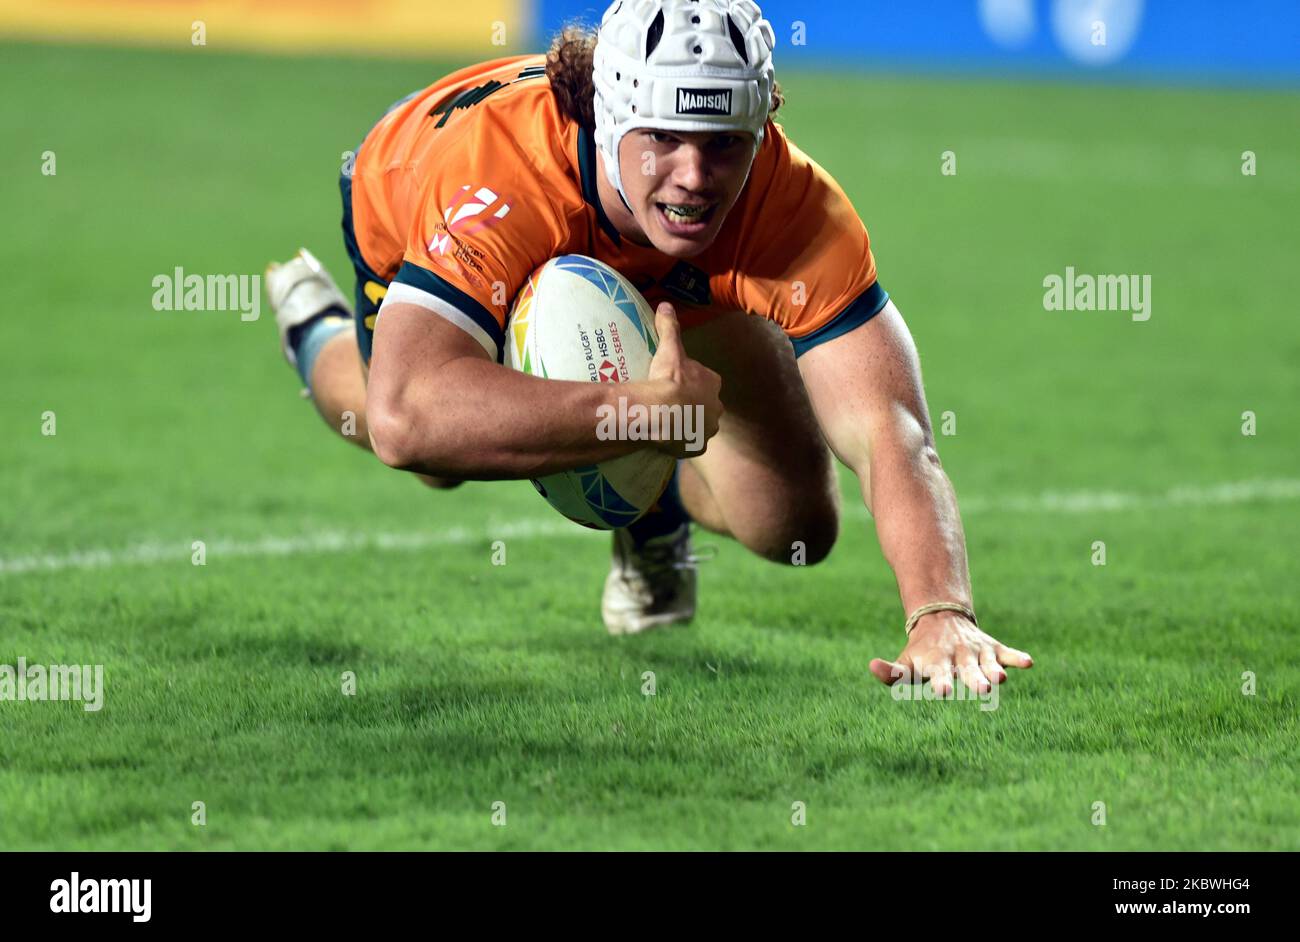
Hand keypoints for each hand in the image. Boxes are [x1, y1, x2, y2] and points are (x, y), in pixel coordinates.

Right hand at [642, 301, 722, 457]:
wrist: (663, 413)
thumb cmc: (669, 378)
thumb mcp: (669, 349)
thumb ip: (669, 327)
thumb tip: (665, 304)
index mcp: (713, 383)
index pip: (707, 380)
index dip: (693, 381)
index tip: (677, 381)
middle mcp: (716, 406)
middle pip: (706, 403)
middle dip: (694, 403)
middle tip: (672, 402)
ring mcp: (707, 428)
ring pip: (700, 424)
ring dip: (689, 423)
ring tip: (669, 421)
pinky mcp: (697, 446)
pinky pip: (690, 443)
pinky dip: (683, 441)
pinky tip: (669, 437)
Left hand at [869, 613, 1032, 695]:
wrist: (940, 619)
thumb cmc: (922, 652)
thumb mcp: (906, 663)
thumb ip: (891, 672)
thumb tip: (871, 665)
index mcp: (937, 663)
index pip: (939, 674)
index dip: (941, 682)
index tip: (942, 691)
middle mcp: (958, 656)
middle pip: (967, 669)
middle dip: (975, 679)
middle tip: (982, 689)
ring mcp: (976, 651)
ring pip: (987, 662)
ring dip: (994, 669)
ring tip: (1002, 679)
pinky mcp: (992, 648)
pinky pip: (1006, 653)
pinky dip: (1017, 657)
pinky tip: (1028, 663)